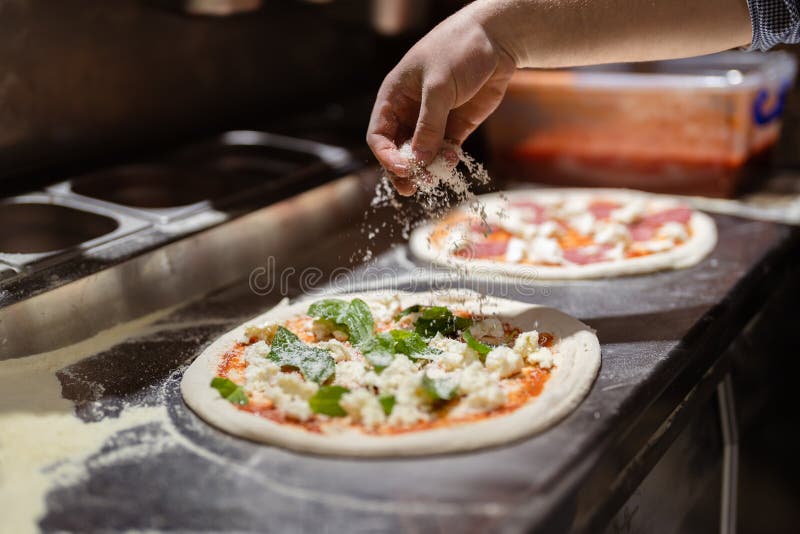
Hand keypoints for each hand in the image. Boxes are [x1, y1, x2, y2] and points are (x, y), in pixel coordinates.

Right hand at [367, 9, 515, 194]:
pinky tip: (452, 161)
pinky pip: (445, 151)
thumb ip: (429, 124)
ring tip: (434, 179)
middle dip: (404, 170)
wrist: (496, 41)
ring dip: (426, 169)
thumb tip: (419, 160)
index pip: (379, 135)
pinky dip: (446, 160)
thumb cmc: (458, 51)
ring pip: (422, 154)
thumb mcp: (438, 86)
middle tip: (412, 188)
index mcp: (394, 98)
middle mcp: (409, 112)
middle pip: (398, 150)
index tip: (402, 169)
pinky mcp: (455, 126)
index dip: (386, 156)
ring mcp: (432, 120)